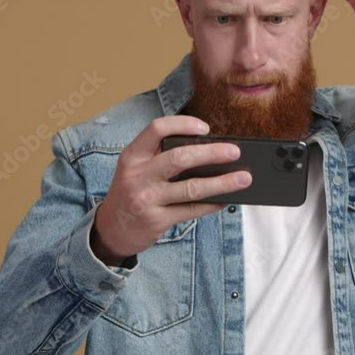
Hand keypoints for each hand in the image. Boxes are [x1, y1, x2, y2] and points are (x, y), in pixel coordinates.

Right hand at [90, 115, 250, 262]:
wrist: (110, 229)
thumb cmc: (131, 192)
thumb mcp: (135, 168)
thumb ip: (160, 156)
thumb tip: (208, 151)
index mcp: (132, 155)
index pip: (156, 129)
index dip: (183, 124)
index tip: (205, 128)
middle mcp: (138, 175)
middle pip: (180, 158)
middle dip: (212, 153)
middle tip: (235, 152)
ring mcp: (147, 199)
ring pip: (192, 188)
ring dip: (222, 182)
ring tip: (243, 178)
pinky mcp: (157, 221)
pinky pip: (192, 210)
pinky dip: (213, 204)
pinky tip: (226, 199)